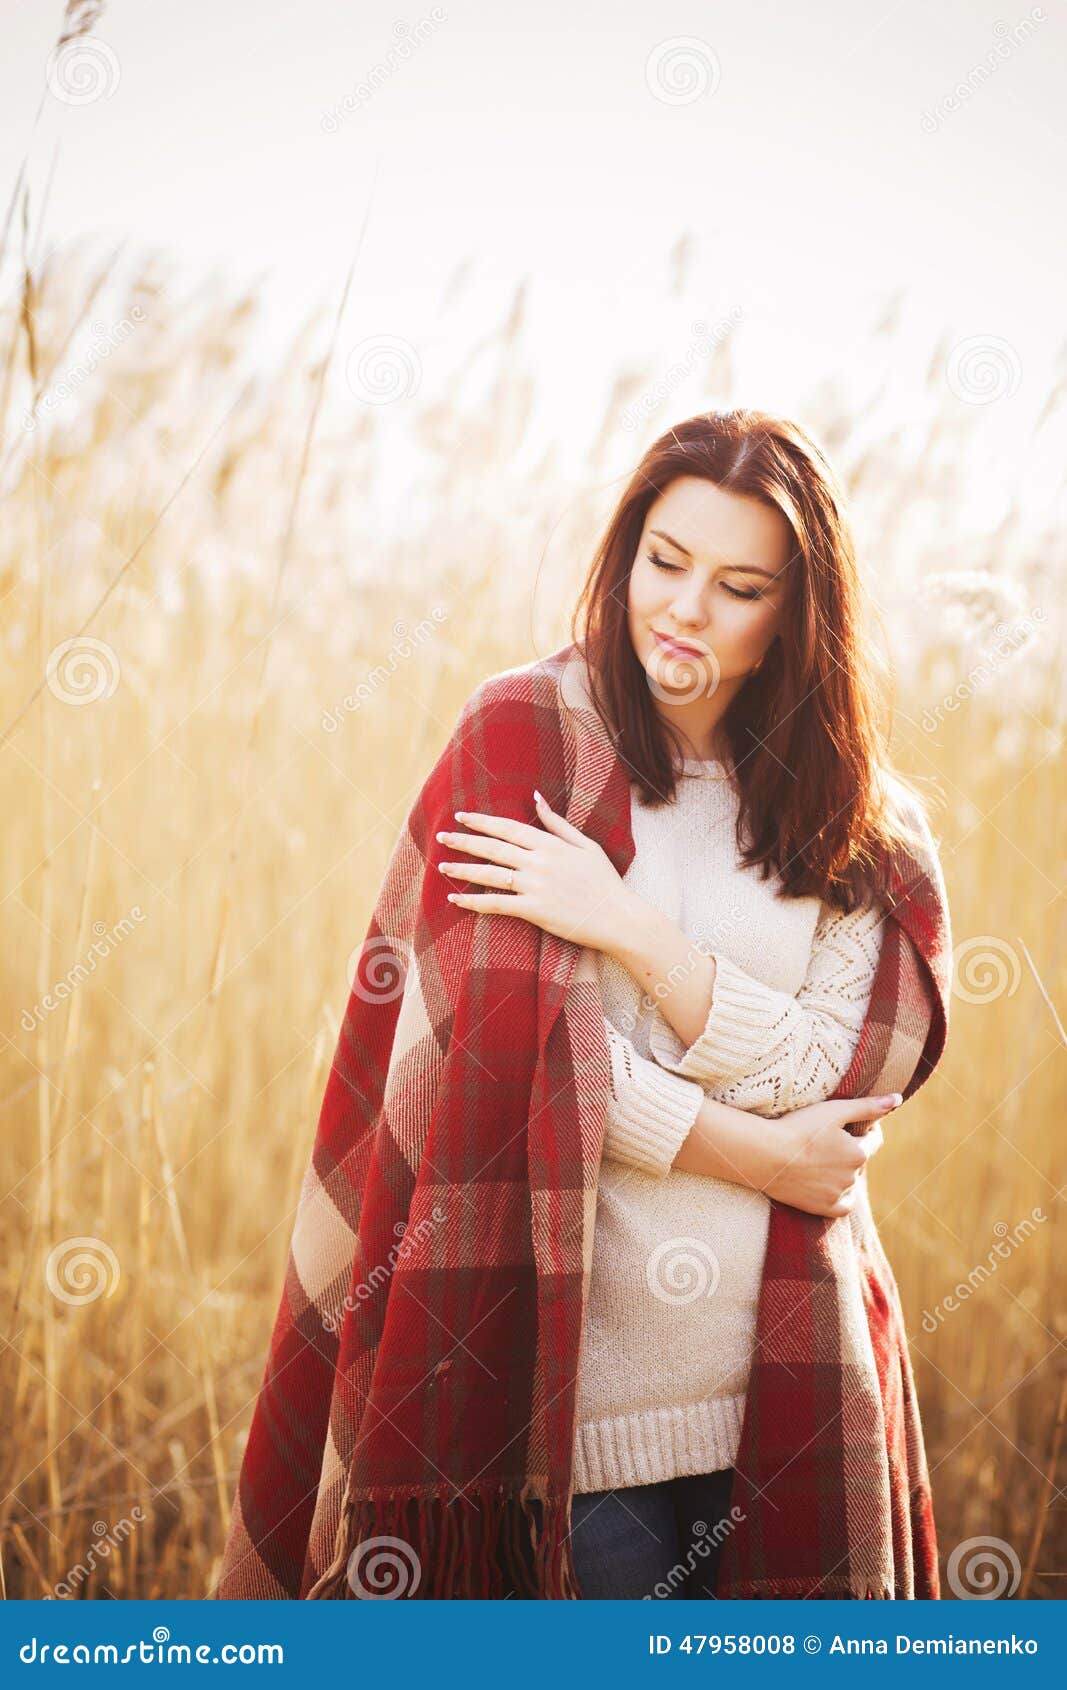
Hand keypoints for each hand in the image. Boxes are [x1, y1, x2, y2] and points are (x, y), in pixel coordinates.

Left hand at [435, 789, 631, 951]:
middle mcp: (540, 862)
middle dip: (465, 841)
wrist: (618, 917)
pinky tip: (456, 899)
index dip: (483, 822)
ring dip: (464, 869)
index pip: (509, 828)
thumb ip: (558, 823)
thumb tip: (536, 798)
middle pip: (494, 848)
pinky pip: (498, 904)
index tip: (462, 816)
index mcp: (551, 845)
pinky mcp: (535, 910)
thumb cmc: (604, 881)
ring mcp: (536, 886)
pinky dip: (475, 902)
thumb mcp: (586, 845)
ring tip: (442, 865)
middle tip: (442, 836)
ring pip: (491, 874)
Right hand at [756, 1093, 902, 1218]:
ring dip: (842, 1171)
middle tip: (827, 1140)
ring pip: (849, 1181)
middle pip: (859, 1161)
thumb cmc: (799, 1128)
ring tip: (820, 1158)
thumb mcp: (835, 1110)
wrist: (766, 1156)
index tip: (851, 1125)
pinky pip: (842, 1205)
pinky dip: (839, 1195)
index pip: (873, 1141)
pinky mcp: (822, 1208)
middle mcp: (852, 1176)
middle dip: (850, 1151)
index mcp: (858, 1153)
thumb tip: (898, 1099)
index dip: (865, 1130)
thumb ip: (868, 1106)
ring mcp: (837, 1194)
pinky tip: (827, 1184)